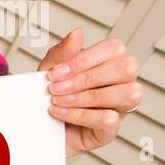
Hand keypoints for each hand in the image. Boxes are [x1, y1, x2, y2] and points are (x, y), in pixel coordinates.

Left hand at [38, 28, 142, 156]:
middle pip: (126, 68)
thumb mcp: (49, 71)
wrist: (37, 128)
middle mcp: (121, 83)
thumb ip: (62, 53)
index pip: (114, 48)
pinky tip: (60, 113)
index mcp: (109, 63)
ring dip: (87, 97)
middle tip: (56, 87)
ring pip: (128, 93)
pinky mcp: (111, 130)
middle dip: (86, 78)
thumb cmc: (50, 96)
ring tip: (58, 100)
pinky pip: (110, 120)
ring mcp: (120, 107)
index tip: (57, 72)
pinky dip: (81, 115)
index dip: (86, 59)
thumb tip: (77, 34)